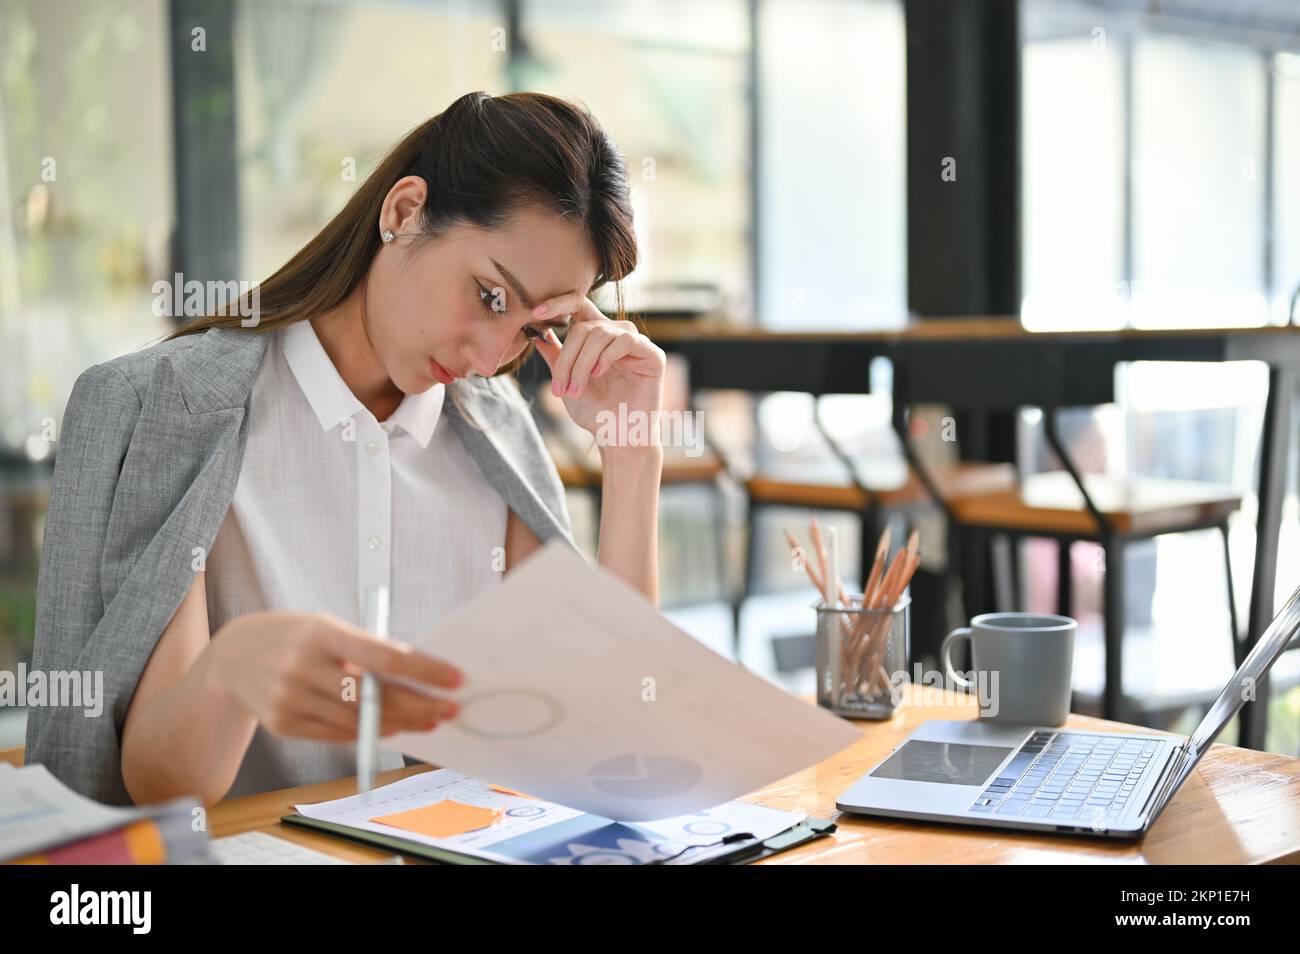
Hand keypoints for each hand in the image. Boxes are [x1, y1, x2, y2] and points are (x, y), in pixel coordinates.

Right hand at [207, 610, 462, 742]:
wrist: (232, 658)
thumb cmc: (295, 637)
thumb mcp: (326, 627)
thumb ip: (365, 648)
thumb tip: (416, 675)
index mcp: (321, 633)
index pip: (383, 655)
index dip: (423, 670)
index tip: (454, 679)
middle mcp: (304, 667)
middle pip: (375, 695)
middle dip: (419, 704)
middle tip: (449, 708)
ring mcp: (291, 698)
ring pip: (359, 720)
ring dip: (400, 723)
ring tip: (427, 719)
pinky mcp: (283, 724)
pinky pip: (337, 734)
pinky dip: (367, 733)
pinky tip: (391, 728)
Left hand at [530, 294, 665, 444]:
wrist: (618, 437)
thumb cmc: (595, 412)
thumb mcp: (566, 381)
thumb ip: (555, 356)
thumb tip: (535, 332)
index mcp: (598, 337)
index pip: (580, 306)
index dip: (558, 304)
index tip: (535, 313)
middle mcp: (618, 335)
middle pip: (585, 327)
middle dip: (567, 358)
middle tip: (558, 388)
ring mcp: (637, 343)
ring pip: (601, 334)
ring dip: (582, 364)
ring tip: (575, 391)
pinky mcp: (653, 355)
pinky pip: (625, 341)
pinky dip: (606, 357)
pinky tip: (598, 375)